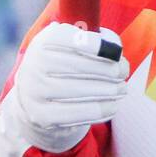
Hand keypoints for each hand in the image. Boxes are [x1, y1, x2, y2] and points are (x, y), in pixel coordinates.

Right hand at [14, 20, 129, 152]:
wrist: (32, 100)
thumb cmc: (60, 67)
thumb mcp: (68, 46)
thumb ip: (89, 40)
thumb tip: (114, 49)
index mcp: (42, 42)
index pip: (72, 40)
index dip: (98, 45)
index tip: (117, 52)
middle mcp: (34, 65)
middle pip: (81, 66)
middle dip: (110, 69)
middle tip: (124, 72)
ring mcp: (36, 92)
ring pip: (83, 91)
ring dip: (110, 90)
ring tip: (122, 88)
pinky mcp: (42, 116)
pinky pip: (80, 114)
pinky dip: (102, 109)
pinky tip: (113, 105)